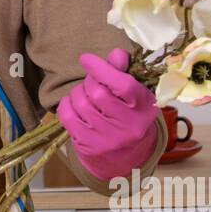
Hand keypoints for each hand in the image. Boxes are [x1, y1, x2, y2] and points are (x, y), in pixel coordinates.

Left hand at [56, 48, 160, 180]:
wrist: (125, 157)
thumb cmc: (128, 116)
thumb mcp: (133, 95)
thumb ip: (123, 72)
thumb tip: (116, 54)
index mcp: (144, 108)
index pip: (123, 85)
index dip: (102, 69)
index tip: (86, 59)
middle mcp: (129, 126)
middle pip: (97, 92)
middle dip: (89, 81)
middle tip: (91, 83)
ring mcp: (108, 139)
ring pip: (81, 104)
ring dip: (77, 93)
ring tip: (84, 95)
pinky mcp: (89, 147)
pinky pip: (68, 117)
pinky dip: (66, 105)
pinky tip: (73, 105)